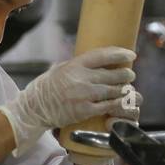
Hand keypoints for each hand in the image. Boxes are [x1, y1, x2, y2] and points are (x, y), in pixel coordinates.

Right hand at [0, 47, 136, 153]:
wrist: (34, 108)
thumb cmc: (46, 88)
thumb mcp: (60, 69)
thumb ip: (78, 65)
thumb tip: (97, 60)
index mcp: (74, 65)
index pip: (103, 55)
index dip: (119, 54)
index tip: (131, 54)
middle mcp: (80, 78)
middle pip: (112, 74)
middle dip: (125, 74)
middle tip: (130, 74)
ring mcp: (83, 95)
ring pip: (113, 90)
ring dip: (124, 89)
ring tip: (127, 88)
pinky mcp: (84, 110)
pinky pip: (107, 106)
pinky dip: (117, 103)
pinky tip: (121, 102)